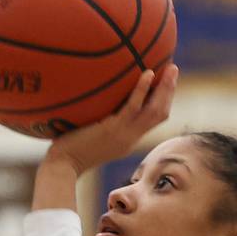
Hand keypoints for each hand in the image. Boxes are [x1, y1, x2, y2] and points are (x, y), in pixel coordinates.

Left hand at [45, 64, 178, 176]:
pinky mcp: (113, 130)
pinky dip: (142, 90)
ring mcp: (124, 135)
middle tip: (174, 69)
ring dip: (165, 89)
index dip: (162, 100)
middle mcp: (131, 138)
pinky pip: (133, 107)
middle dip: (169, 91)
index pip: (153, 120)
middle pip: (160, 114)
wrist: (62, 167)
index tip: (165, 81)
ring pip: (154, 111)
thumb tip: (89, 97)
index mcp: (128, 139)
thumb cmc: (67, 151)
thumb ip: (95, 120)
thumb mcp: (88, 135)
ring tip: (171, 68)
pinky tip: (148, 73)